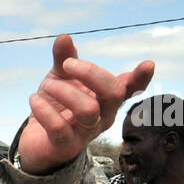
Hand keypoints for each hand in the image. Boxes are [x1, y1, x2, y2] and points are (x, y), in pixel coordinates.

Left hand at [20, 35, 154, 173]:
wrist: (36, 140)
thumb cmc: (55, 105)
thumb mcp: (59, 78)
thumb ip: (64, 58)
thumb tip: (64, 37)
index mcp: (106, 98)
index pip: (129, 88)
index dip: (140, 78)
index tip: (148, 64)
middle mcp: (103, 116)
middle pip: (114, 93)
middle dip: (90, 73)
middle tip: (66, 65)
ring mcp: (87, 133)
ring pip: (88, 109)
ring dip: (63, 90)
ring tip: (45, 86)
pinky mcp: (66, 146)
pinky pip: (60, 127)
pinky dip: (45, 109)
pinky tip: (34, 99)